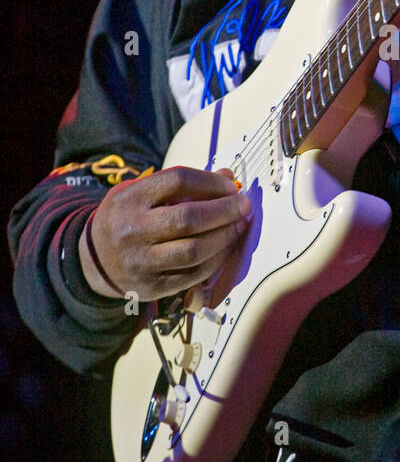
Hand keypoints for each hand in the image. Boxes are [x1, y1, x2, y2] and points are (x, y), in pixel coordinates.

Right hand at [79, 166, 252, 300]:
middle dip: (224, 211)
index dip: (210, 181)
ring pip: (194, 250)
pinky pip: (194, 274)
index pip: (178, 181)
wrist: (93, 261)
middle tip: (244, 206)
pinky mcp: (153, 286)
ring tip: (239, 226)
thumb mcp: (142, 192)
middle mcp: (134, 230)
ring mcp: (142, 261)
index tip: (230, 185)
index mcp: (130, 199)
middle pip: (188, 218)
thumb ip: (182, 184)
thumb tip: (228, 175)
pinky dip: (217, 260)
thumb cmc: (128, 218)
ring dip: (225, 237)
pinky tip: (227, 247)